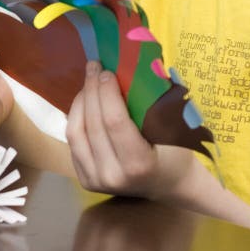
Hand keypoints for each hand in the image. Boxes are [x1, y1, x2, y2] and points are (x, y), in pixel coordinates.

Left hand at [65, 60, 192, 199]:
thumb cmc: (176, 151)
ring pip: (76, 132)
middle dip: (92, 90)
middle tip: (94, 67)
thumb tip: (131, 65)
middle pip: (93, 124)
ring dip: (80, 102)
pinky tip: (85, 101)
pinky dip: (75, 117)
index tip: (107, 71)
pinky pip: (73, 142)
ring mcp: (96, 181)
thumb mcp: (172, 128)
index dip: (107, 93)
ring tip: (89, 82)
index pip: (114, 122)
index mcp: (138, 163)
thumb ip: (151, 102)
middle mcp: (113, 176)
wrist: (170, 185)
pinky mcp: (86, 180)